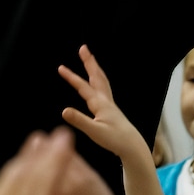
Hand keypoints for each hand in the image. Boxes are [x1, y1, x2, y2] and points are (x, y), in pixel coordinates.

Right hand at [60, 45, 150, 161]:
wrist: (133, 146)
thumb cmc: (115, 140)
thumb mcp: (94, 132)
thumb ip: (79, 120)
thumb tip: (64, 110)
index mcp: (100, 104)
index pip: (83, 87)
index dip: (71, 77)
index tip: (60, 67)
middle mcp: (106, 100)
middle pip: (97, 76)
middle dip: (89, 62)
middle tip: (84, 48)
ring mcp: (110, 104)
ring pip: (102, 81)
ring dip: (95, 68)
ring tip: (90, 59)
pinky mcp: (111, 109)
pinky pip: (104, 88)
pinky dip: (99, 80)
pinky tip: (96, 82)